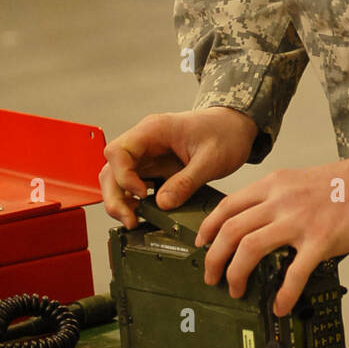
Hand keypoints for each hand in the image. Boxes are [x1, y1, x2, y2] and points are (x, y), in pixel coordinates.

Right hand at [100, 107, 258, 226]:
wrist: (237, 126)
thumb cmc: (226, 132)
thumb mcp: (211, 160)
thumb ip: (186, 182)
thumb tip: (163, 204)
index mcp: (154, 129)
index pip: (119, 151)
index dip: (124, 176)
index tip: (143, 194)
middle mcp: (145, 141)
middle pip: (112, 168)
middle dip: (115, 196)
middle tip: (130, 220)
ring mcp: (148, 154)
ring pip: (118, 178)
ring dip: (121, 201)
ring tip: (134, 221)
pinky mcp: (155, 167)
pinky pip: (134, 184)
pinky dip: (134, 200)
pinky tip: (143, 214)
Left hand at [195, 157, 348, 315]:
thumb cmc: (347, 182)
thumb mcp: (301, 180)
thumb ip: (279, 198)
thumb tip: (260, 224)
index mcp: (274, 185)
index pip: (228, 206)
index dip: (208, 228)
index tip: (202, 244)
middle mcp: (280, 201)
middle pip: (231, 230)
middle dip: (214, 259)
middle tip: (212, 277)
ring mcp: (299, 221)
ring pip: (250, 249)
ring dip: (237, 275)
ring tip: (237, 290)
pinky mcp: (321, 241)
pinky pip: (294, 273)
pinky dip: (283, 294)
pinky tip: (280, 306)